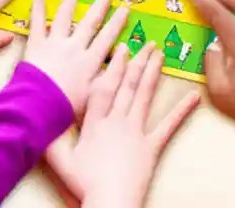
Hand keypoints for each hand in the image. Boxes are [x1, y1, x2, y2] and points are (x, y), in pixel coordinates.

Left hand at [25, 0, 128, 111]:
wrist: (37, 107)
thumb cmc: (68, 107)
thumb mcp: (96, 96)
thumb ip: (112, 77)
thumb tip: (127, 58)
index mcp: (90, 61)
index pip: (107, 37)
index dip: (118, 22)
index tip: (126, 7)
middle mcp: (74, 47)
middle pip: (90, 22)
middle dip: (101, 4)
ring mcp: (54, 44)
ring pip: (64, 16)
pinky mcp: (35, 46)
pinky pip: (37, 24)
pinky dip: (37, 9)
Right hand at [46, 43, 199, 206]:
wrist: (110, 201)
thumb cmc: (85, 184)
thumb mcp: (61, 160)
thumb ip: (51, 138)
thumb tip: (40, 119)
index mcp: (95, 123)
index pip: (104, 87)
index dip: (112, 66)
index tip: (120, 47)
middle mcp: (117, 121)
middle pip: (127, 86)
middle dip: (136, 62)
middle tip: (145, 43)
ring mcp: (136, 132)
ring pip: (144, 96)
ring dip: (153, 74)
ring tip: (160, 55)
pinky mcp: (152, 147)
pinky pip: (169, 126)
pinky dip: (182, 110)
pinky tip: (193, 97)